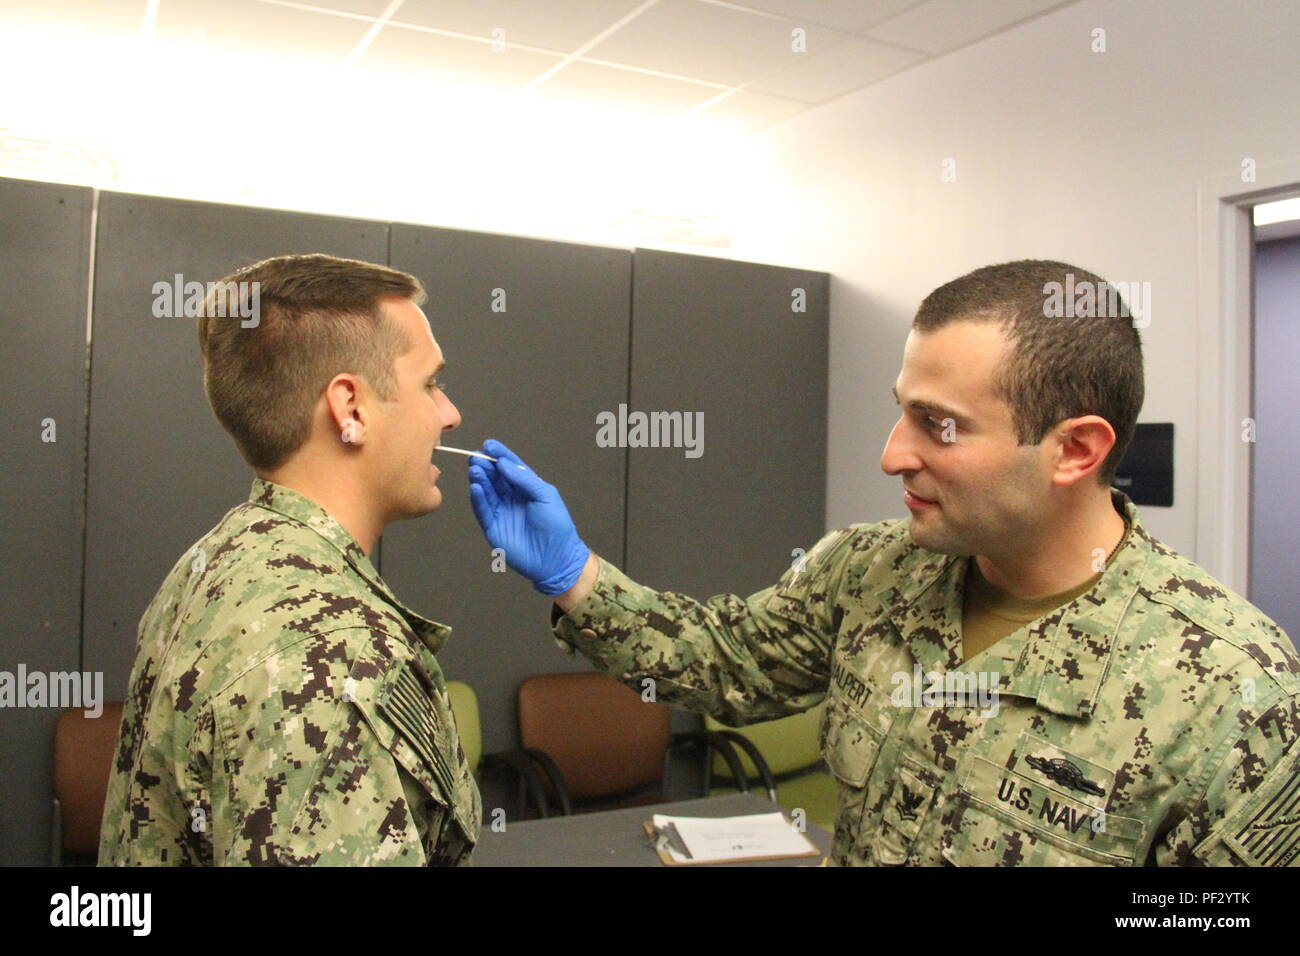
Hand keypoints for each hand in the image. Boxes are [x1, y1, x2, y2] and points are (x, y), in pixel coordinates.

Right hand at [467, 439, 590, 595]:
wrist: (555, 558)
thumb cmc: (557, 526)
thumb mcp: (546, 495)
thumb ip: (524, 479)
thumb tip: (504, 463)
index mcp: (527, 488)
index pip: (511, 467)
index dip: (500, 455)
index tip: (488, 444)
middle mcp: (512, 498)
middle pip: (495, 478)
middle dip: (485, 466)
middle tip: (475, 457)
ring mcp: (502, 513)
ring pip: (487, 492)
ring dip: (480, 480)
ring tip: (474, 469)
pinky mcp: (493, 528)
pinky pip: (483, 511)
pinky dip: (478, 499)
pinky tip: (475, 487)